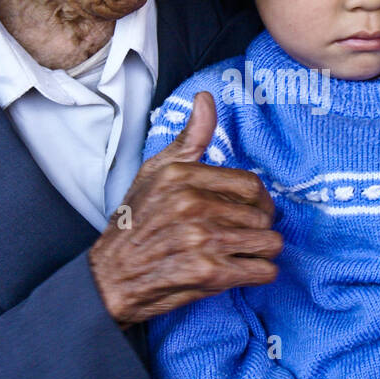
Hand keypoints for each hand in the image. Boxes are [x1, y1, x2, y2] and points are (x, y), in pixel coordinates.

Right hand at [88, 91, 282, 325]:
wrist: (111, 279)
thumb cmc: (135, 225)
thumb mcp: (155, 173)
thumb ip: (189, 139)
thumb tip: (207, 98)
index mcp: (182, 176)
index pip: (251, 184)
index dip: (259, 201)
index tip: (252, 211)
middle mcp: (193, 205)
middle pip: (262, 215)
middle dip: (258, 229)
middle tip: (241, 238)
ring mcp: (202, 239)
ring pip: (268, 242)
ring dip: (261, 252)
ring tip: (242, 255)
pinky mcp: (209, 273)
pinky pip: (263, 270)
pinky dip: (259, 273)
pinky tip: (241, 271)